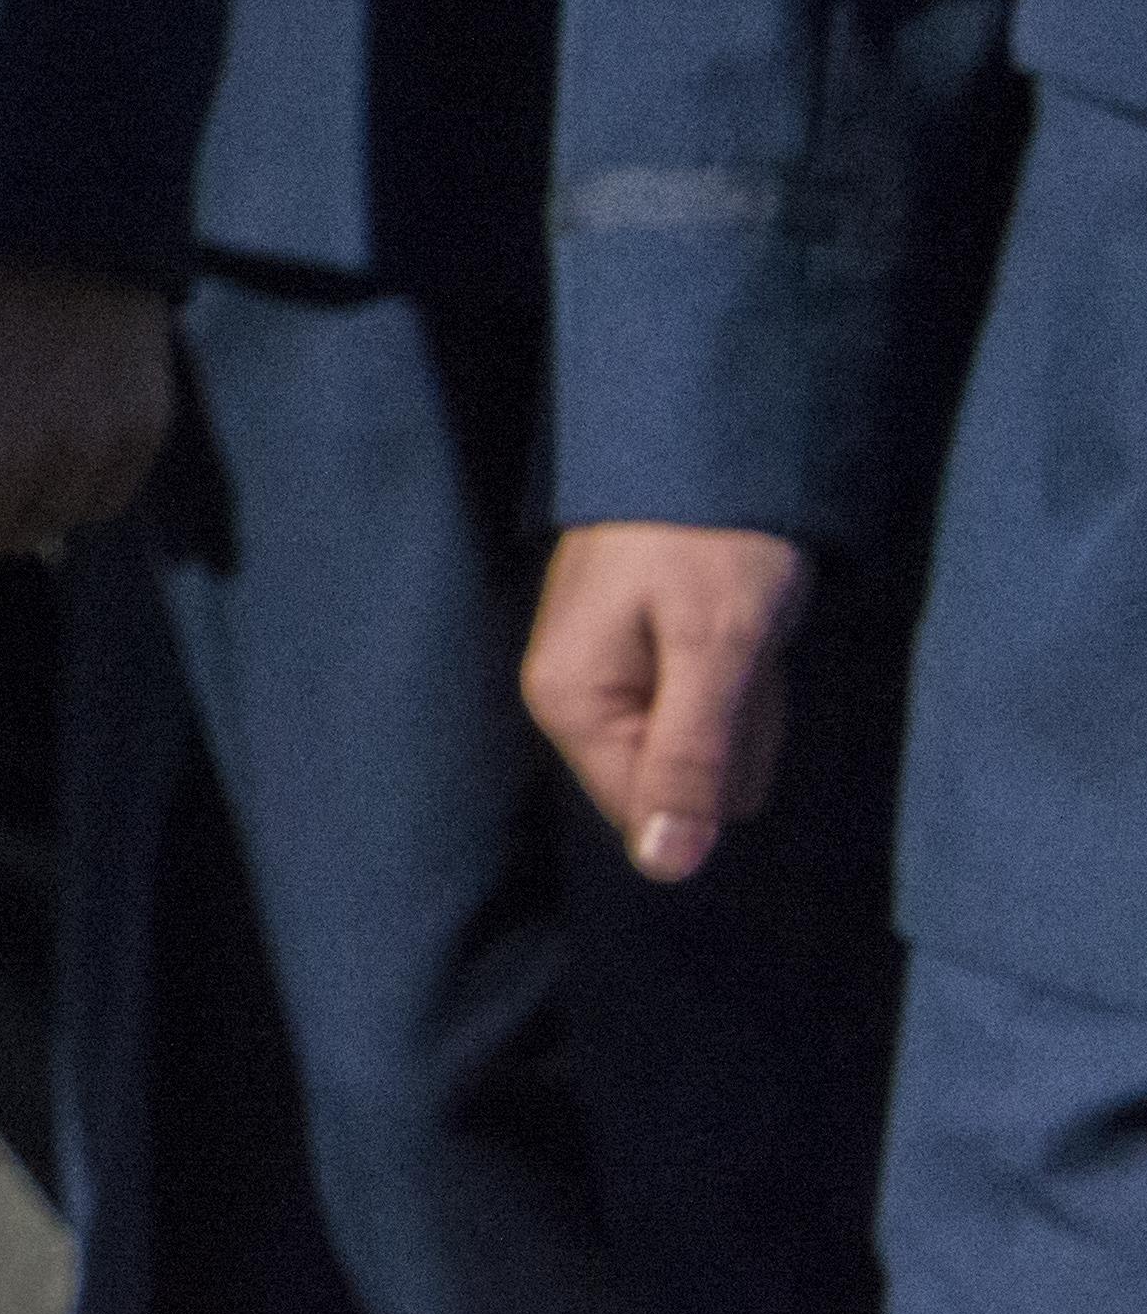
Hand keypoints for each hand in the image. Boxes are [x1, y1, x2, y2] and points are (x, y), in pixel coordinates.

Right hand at [524, 521, 812, 882]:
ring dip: (743, 704)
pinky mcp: (633, 662)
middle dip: (735, 732)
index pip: (653, 813)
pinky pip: (701, 713)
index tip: (725, 686)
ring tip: (738, 631)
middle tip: (738, 651)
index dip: (715, 767)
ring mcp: (601, 680)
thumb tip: (666, 870)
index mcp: (568, 702)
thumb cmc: (709, 540)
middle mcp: (570, 701)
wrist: (701, 444)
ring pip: (703, 753)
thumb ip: (690, 758)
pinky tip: (729, 627)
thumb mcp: (716, 647)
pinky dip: (735, 680)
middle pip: (681, 786)